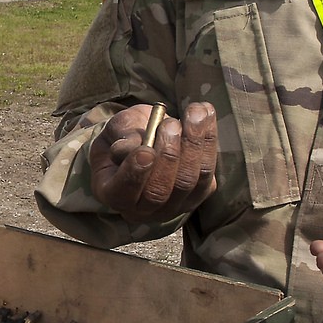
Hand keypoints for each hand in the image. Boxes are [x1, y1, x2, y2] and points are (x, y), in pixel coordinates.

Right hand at [89, 101, 217, 222]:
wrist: (147, 138)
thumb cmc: (126, 134)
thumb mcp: (117, 128)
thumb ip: (122, 135)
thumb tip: (130, 146)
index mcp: (113, 193)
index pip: (122, 193)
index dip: (134, 173)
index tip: (144, 150)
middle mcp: (142, 209)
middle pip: (158, 192)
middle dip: (168, 155)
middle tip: (171, 124)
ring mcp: (172, 206)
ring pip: (187, 182)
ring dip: (194, 144)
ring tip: (194, 113)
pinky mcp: (198, 195)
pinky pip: (207, 172)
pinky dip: (209, 141)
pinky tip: (205, 113)